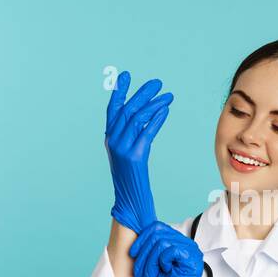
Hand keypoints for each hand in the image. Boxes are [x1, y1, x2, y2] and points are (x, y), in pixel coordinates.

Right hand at [105, 71, 172, 232]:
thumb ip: (131, 135)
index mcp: (110, 138)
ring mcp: (122, 148)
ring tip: (167, 96)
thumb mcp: (128, 152)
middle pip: (127, 110)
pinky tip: (165, 111)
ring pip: (137, 118)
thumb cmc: (131, 179)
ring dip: (154, 104)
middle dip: (142, 93)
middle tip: (157, 83)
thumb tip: (143, 116)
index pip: (113, 109)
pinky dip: (156, 119)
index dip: (119, 91)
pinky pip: (146, 132)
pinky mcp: (135, 156)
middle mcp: (113, 140)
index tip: (125, 75)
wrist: (129, 201)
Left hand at [130, 221, 202, 276]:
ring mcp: (191, 250)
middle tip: (140, 269)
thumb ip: (150, 246)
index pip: (157, 227)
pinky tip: (164, 270)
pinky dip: (162, 261)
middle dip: (144, 251)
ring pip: (162, 241)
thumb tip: (140, 231)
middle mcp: (186, 244)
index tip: (133, 253)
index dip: (141, 238)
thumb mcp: (150, 262)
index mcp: (177, 242)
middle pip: (158, 232)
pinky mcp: (192, 259)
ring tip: (151, 273)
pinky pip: (171, 250)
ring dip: (151, 259)